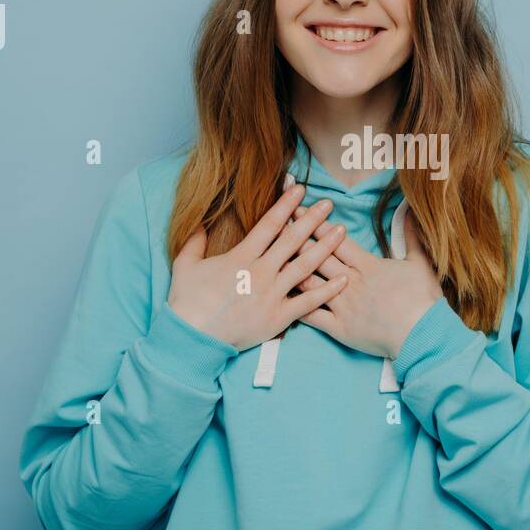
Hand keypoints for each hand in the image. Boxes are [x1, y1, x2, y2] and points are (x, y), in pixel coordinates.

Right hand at [166, 184, 349, 351]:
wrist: (192, 338)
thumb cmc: (187, 302)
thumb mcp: (186, 265)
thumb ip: (195, 241)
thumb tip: (200, 222)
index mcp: (240, 257)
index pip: (269, 225)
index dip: (286, 205)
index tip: (300, 190)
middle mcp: (260, 272)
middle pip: (292, 241)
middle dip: (312, 220)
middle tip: (329, 204)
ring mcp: (271, 295)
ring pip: (305, 266)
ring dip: (325, 247)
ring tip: (342, 231)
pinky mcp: (278, 318)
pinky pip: (308, 302)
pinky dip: (327, 291)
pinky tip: (344, 279)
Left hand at [286, 207, 443, 357]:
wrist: (422, 335)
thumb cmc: (424, 301)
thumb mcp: (421, 264)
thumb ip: (412, 237)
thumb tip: (410, 213)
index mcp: (369, 266)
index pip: (336, 240)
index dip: (317, 225)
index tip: (301, 210)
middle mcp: (351, 282)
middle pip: (318, 256)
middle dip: (297, 238)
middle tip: (279, 223)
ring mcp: (343, 305)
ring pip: (311, 282)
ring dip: (292, 268)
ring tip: (274, 256)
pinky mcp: (340, 328)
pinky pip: (313, 316)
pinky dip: (295, 306)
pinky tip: (279, 298)